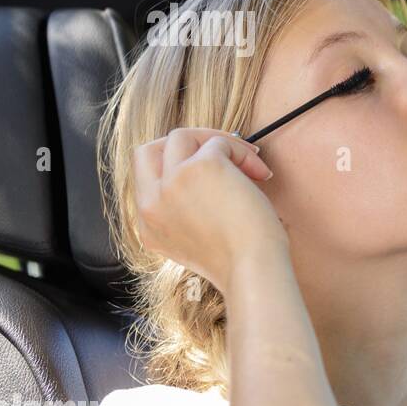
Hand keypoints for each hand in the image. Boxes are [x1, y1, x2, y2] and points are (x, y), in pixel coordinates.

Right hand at [131, 127, 282, 293]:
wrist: (252, 268)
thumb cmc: (240, 259)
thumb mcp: (196, 242)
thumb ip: (186, 214)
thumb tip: (206, 176)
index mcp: (149, 225)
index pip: (145, 178)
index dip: (176, 166)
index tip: (207, 170)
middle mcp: (152, 203)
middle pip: (150, 149)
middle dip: (186, 143)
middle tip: (221, 151)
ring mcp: (172, 182)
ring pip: (182, 137)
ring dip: (219, 143)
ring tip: (250, 163)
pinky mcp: (199, 167)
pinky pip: (218, 143)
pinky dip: (242, 153)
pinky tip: (261, 174)